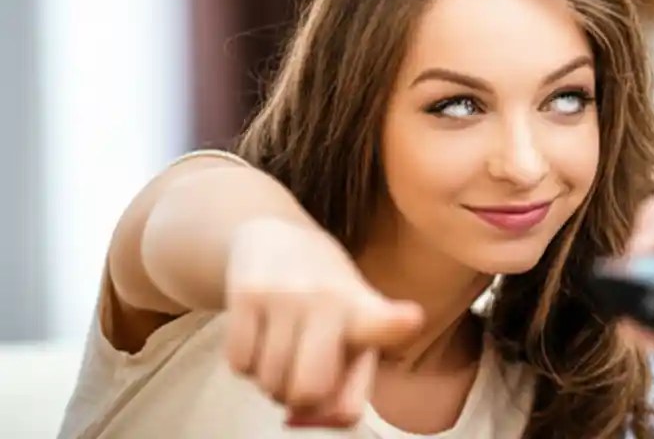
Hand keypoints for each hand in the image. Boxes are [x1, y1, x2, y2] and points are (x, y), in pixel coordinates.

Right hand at [223, 218, 423, 427]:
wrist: (276, 237)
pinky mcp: (247, 293)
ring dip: (272, 383)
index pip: (382, 321)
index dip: (395, 324)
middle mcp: (328, 298)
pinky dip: (247, 365)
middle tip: (301, 378)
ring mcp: (285, 294)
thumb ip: (348, 385)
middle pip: (310, 389)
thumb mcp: (352, 330)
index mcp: (365, 310)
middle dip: (301, 400)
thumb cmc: (326, 301)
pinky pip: (240, 365)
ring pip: (269, 382)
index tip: (409, 318)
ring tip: (283, 352)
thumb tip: (315, 421)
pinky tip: (260, 337)